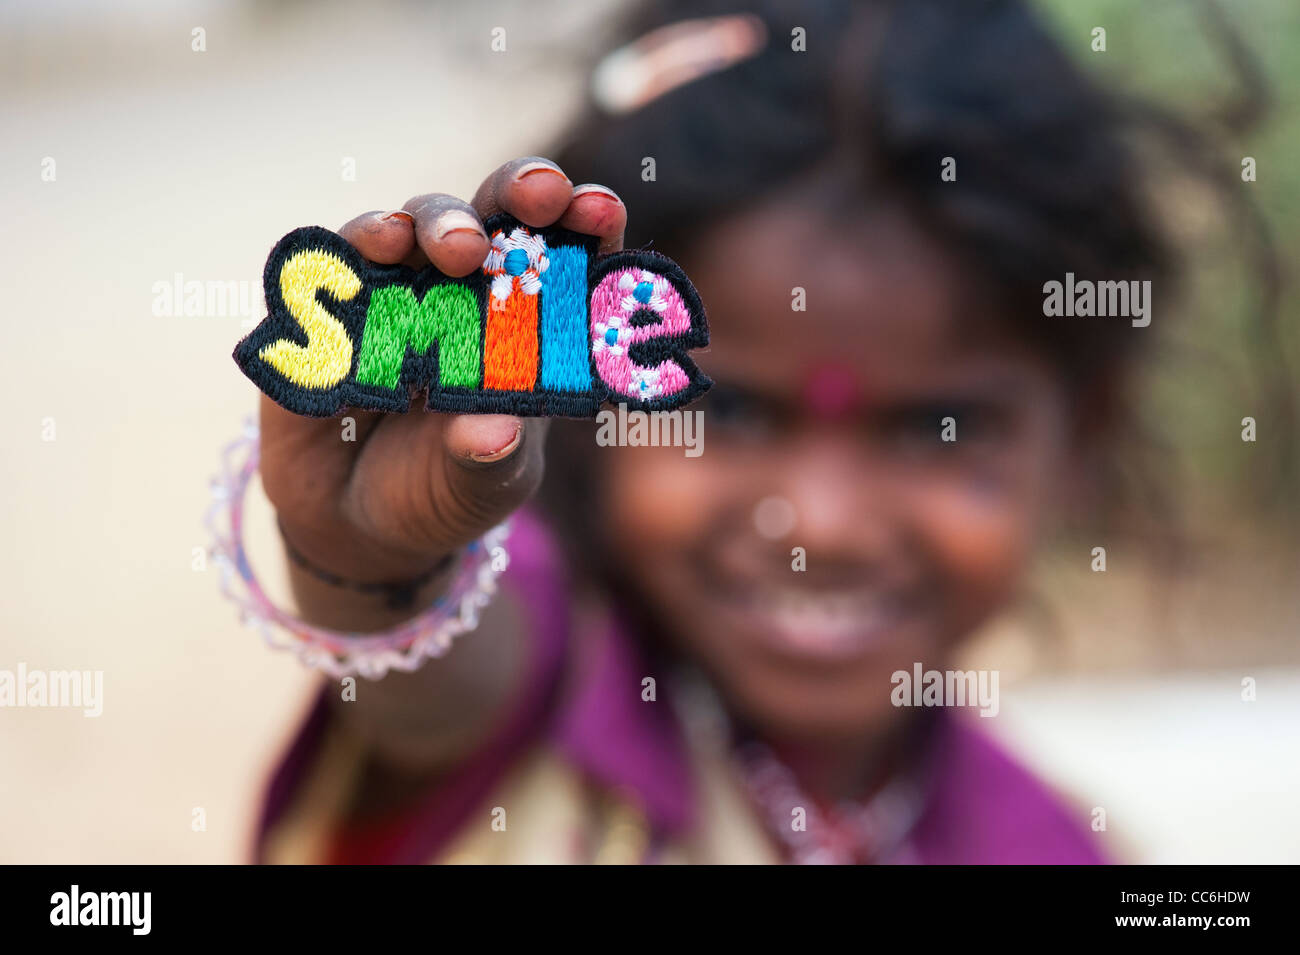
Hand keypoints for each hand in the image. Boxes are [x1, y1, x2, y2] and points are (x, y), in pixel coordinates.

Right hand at [258, 156, 625, 624]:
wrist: (351, 525)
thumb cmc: (442, 493)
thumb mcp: (479, 488)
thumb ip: (488, 459)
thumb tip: (492, 431)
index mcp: (529, 332)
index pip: (570, 258)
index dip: (587, 223)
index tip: (598, 210)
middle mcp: (466, 294)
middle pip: (498, 217)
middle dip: (520, 194)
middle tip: (537, 195)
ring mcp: (397, 291)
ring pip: (419, 224)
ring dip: (439, 221)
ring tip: (456, 247)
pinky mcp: (330, 304)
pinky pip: (341, 257)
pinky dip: (360, 243)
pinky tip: (379, 241)